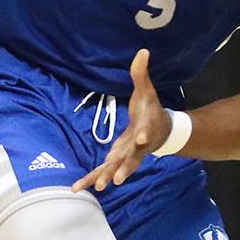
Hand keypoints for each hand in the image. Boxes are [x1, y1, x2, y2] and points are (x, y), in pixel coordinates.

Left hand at [73, 50, 169, 192]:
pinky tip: (77, 187)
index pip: (146, 131)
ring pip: (116, 169)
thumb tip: (142, 51)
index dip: (143, 135)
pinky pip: (103, 171)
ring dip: (106, 177)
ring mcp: (127, 156)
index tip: (142, 139)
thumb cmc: (152, 110)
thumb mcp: (148, 91)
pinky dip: (91, 179)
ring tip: (97, 187)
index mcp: (146, 128)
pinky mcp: (117, 161)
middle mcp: (138, 147)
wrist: (162, 132)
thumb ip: (141, 74)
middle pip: (131, 159)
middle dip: (123, 169)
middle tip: (116, 179)